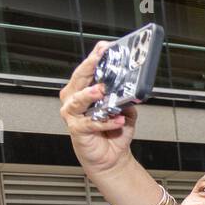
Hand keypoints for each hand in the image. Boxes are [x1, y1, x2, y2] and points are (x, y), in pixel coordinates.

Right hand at [58, 41, 137, 178]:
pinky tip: (118, 120)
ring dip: (90, 94)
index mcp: (84, 89)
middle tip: (99, 59)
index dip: (95, 57)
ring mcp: (73, 114)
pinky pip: (91, 123)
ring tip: (101, 90)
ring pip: (79, 100)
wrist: (111, 157)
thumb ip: (126, 99)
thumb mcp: (126, 111)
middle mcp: (74, 98)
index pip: (88, 70)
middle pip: (80, 79)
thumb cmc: (114, 131)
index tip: (104, 47)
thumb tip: (131, 90)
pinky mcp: (76, 129)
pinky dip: (106, 122)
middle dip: (90, 67)